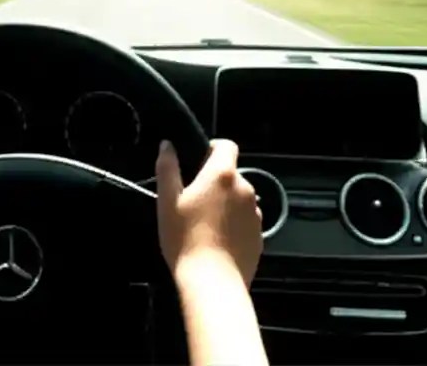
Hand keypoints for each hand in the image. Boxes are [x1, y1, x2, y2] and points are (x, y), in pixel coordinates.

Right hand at [156, 139, 262, 288]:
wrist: (212, 281)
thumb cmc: (184, 239)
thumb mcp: (167, 201)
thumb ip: (167, 167)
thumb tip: (168, 146)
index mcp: (222, 175)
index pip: (227, 145)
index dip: (212, 149)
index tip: (198, 163)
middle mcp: (245, 189)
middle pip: (231, 175)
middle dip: (215, 183)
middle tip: (193, 202)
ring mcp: (255, 213)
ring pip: (239, 199)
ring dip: (226, 204)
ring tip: (204, 225)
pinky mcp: (260, 235)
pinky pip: (245, 221)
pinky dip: (234, 224)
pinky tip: (218, 241)